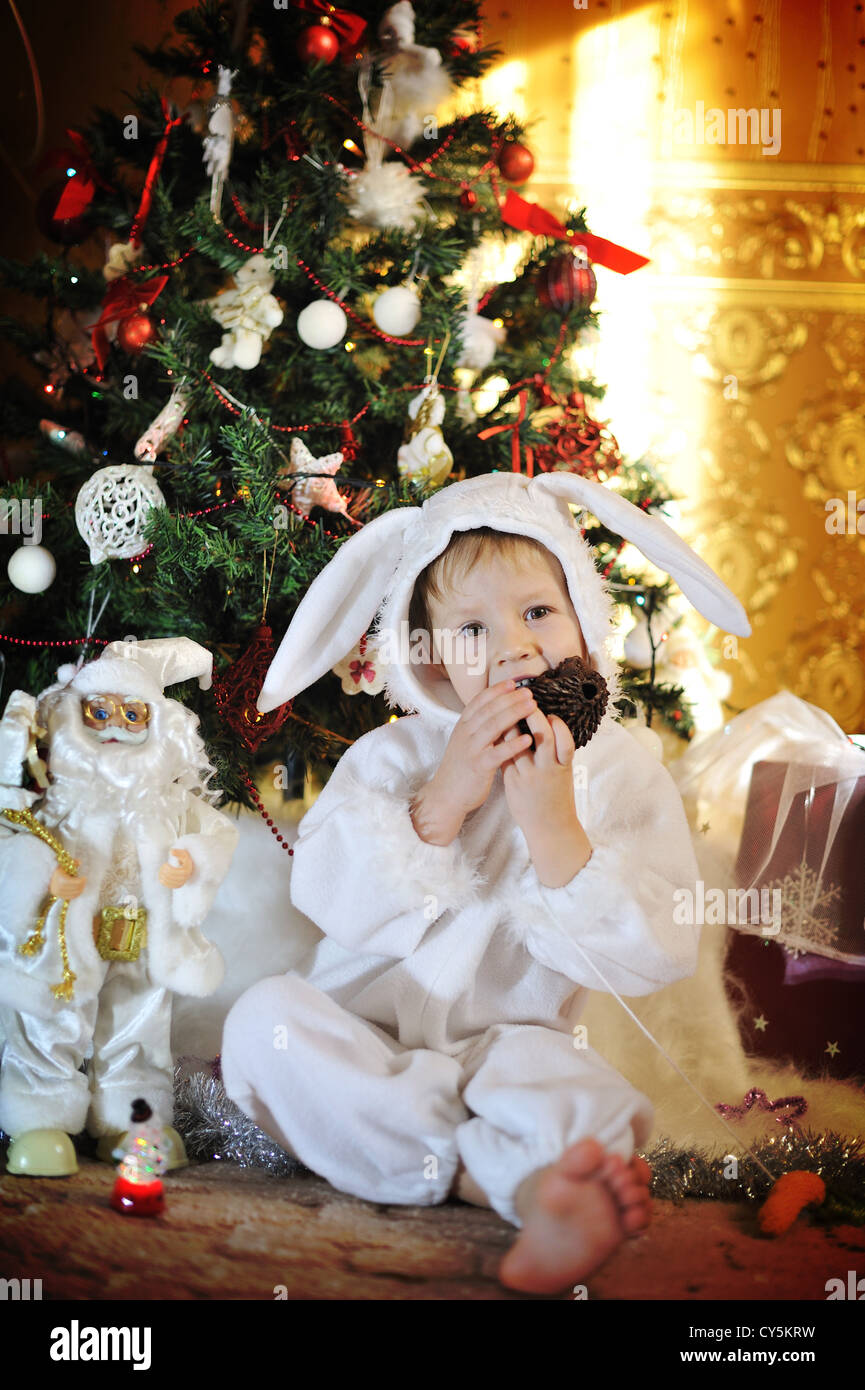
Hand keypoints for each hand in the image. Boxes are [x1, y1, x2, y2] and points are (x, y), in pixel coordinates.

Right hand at [49, 863, 85, 899]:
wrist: (47, 877)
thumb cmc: (58, 870)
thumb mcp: (65, 865)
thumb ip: (73, 863)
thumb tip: (80, 862)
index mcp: (61, 879)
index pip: (77, 883)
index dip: (83, 880)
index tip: (84, 877)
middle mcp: (59, 887)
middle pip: (76, 889)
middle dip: (82, 885)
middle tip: (84, 881)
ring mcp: (59, 893)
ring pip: (74, 894)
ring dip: (80, 890)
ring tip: (81, 885)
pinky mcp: (59, 896)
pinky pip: (71, 897)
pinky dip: (76, 894)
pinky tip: (78, 890)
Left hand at [158, 848, 193, 888]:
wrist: (188, 866)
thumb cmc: (184, 859)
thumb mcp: (183, 853)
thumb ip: (177, 852)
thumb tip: (171, 851)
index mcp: (187, 870)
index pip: (175, 871)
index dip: (168, 869)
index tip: (165, 864)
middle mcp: (186, 877)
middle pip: (172, 877)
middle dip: (164, 873)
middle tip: (161, 868)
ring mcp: (183, 882)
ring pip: (171, 882)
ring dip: (163, 878)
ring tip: (160, 872)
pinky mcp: (179, 885)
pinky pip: (171, 886)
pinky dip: (165, 883)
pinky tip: (161, 878)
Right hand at [410, 681, 535, 844]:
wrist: (446, 795)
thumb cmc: (461, 768)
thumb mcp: (466, 741)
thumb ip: (480, 726)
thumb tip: (500, 711)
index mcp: (463, 726)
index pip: (480, 701)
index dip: (497, 690)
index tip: (513, 683)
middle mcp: (466, 734)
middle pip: (489, 709)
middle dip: (510, 698)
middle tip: (528, 692)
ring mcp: (471, 749)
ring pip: (493, 725)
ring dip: (514, 713)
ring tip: (532, 707)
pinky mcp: (478, 767)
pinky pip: (497, 753)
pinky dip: (513, 744)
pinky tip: (528, 738)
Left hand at [501, 708, 576, 835]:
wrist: (550, 827)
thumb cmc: (557, 796)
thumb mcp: (563, 772)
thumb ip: (556, 752)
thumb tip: (547, 725)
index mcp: (564, 766)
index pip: (565, 741)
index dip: (559, 725)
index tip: (551, 713)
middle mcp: (548, 769)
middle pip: (543, 738)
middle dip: (535, 717)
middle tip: (527, 701)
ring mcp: (529, 775)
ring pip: (518, 745)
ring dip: (513, 726)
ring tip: (508, 711)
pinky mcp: (513, 781)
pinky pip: (506, 756)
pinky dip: (502, 742)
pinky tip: (498, 732)